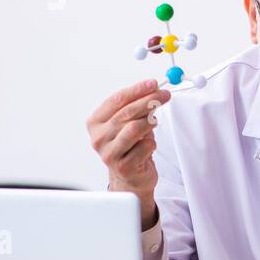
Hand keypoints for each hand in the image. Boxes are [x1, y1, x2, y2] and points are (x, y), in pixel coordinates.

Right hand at [87, 79, 170, 229]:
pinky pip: (145, 146)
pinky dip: (152, 142)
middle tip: (164, 95)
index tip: (153, 83)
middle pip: (126, 113)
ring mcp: (109, 153)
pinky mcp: (123, 167)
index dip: (137, 90)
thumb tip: (153, 90)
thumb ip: (136, 108)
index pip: (116, 100)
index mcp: (95, 123)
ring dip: (150, 122)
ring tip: (154, 122)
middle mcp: (98, 138)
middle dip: (149, 101)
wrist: (130, 177)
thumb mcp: (128, 123)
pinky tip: (148, 146)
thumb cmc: (129, 146)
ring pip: (135, 128)